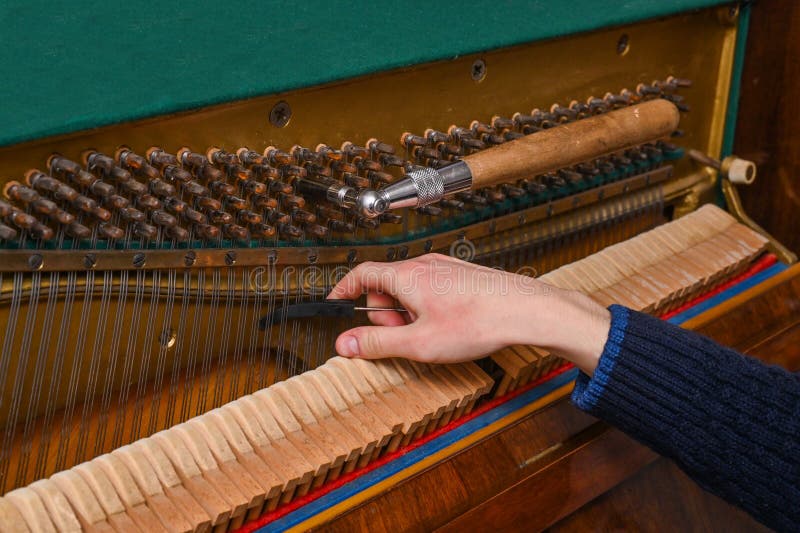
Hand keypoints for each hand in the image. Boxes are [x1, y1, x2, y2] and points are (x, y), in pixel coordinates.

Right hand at [328, 253, 610, 374]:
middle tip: (402, 337)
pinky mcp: (460, 276)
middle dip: (385, 313)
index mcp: (406, 276)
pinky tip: (447, 326)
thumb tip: (345, 343)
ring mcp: (444, 268)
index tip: (335, 304)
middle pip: (386, 285)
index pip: (361, 274)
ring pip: (409, 288)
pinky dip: (427, 308)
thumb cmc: (478, 322)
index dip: (344, 290)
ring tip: (429, 334)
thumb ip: (377, 342)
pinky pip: (430, 289)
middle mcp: (424, 265)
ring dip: (408, 313)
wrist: (525, 311)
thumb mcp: (418, 342)